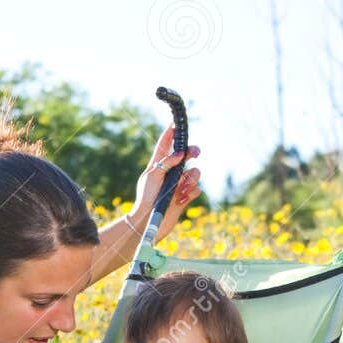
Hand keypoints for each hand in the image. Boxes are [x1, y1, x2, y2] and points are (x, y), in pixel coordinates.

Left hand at [131, 123, 200, 241]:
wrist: (149, 220)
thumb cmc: (146, 197)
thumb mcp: (152, 176)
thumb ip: (166, 162)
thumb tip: (180, 154)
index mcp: (158, 165)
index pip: (165, 145)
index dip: (170, 133)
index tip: (175, 121)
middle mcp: (170, 173)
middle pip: (186, 156)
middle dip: (192, 152)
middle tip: (195, 152)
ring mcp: (178, 185)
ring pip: (194, 173)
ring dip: (190, 180)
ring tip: (181, 190)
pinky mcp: (185, 197)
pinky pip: (196, 189)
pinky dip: (191, 193)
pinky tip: (181, 199)